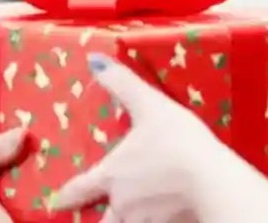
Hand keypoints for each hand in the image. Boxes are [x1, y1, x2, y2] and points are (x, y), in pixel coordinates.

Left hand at [53, 55, 210, 221]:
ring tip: (131, 218)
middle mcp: (123, 203)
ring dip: (126, 222)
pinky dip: (158, 222)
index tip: (55, 202)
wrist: (212, 181)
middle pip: (103, 221)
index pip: (80, 188)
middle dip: (96, 221)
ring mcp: (146, 221)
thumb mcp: (149, 105)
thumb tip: (94, 60)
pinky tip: (165, 219)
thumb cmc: (177, 141)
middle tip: (89, 221)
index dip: (65, 196)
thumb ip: (122, 83)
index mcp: (112, 174)